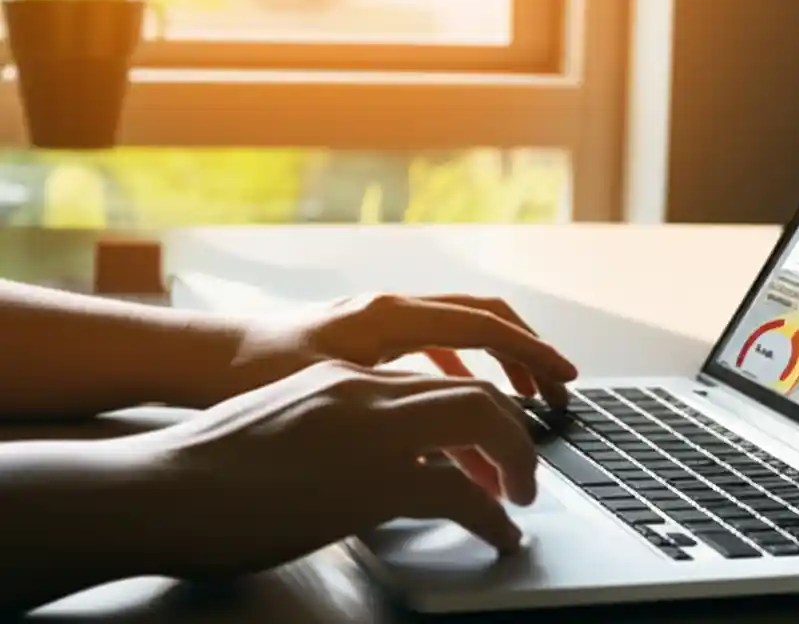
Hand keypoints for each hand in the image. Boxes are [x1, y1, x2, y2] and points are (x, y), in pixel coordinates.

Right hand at [130, 359, 536, 579]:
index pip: (435, 379)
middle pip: (475, 393)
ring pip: (482, 421)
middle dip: (514, 433)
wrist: (160, 488)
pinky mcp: (375, 477)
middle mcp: (365, 389)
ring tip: (521, 499)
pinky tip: (499, 536)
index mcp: (343, 376)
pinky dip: (493, 516)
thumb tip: (365, 458)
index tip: (493, 443)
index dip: (477, 412)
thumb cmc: (204, 471)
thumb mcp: (281, 425)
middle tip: (523, 473)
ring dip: (516, 463)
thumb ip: (331, 427)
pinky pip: (463, 492)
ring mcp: (373, 428)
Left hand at [226, 293, 576, 407]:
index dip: (531, 353)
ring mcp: (377, 318)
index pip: (482, 324)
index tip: (564, 378)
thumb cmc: (255, 375)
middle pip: (482, 317)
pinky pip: (432, 343)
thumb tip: (462, 414)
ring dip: (497, 359)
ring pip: (460, 330)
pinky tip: (465, 391)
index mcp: (389, 314)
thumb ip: (402, 396)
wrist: (202, 361)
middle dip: (526, 352)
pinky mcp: (364, 335)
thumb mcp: (336, 389)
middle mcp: (389, 306)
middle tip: (557, 389)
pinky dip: (462, 365)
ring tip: (522, 396)